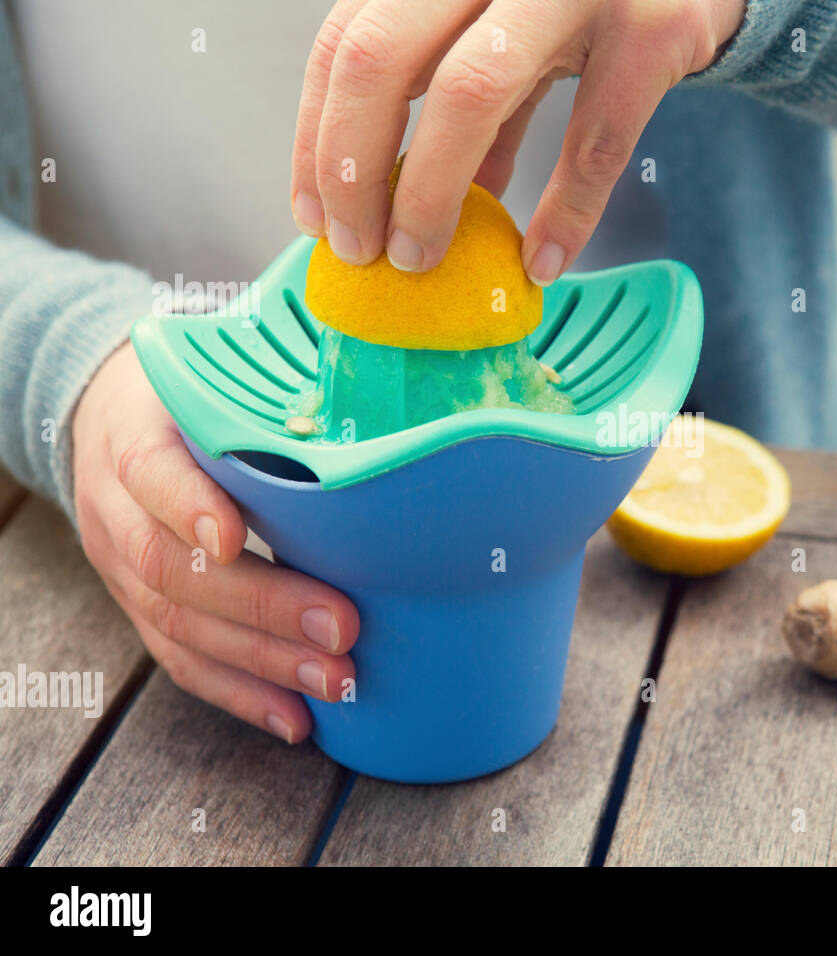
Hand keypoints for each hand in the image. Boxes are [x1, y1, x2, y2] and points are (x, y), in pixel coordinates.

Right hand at [72, 345, 359, 742]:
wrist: (112, 420)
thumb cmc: (191, 401)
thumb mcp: (213, 382)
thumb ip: (272, 405)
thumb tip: (383, 433)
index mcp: (137, 438)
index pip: (153, 472)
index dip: (188, 508)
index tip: (233, 538)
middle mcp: (119, 509)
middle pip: (173, 568)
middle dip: (263, 606)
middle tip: (343, 628)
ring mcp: (122, 567)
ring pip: (181, 624)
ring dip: (263, 663)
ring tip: (334, 681)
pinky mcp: (141, 610)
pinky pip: (182, 662)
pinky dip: (242, 695)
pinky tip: (294, 718)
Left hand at [290, 0, 745, 281]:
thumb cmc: (588, 1)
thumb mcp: (508, 28)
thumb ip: (457, 91)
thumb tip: (407, 195)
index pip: (346, 41)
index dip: (317, 134)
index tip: (314, 214)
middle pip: (382, 61)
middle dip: (355, 170)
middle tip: (360, 250)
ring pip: (470, 96)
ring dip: (432, 195)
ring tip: (420, 259)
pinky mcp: (649, 33)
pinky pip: (593, 143)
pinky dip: (564, 213)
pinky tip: (542, 259)